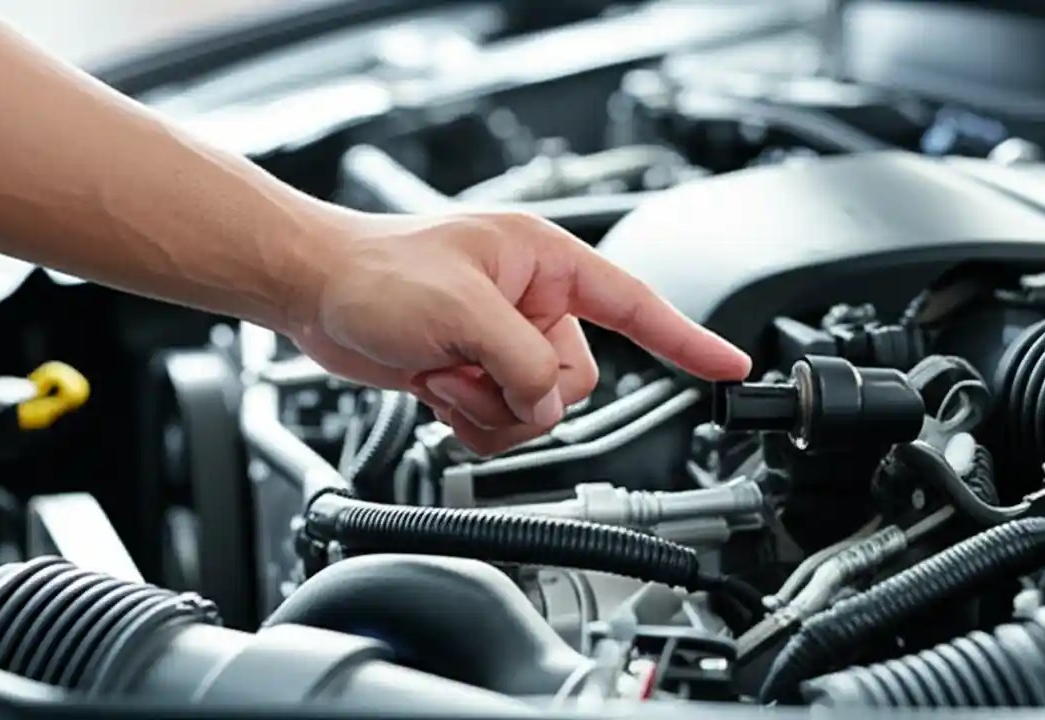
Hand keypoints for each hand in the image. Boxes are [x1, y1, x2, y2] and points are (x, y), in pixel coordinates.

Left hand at [286, 209, 750, 454]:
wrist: (314, 292)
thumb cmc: (375, 272)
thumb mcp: (461, 310)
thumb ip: (524, 361)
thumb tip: (550, 402)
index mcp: (546, 262)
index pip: (636, 303)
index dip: (687, 338)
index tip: (730, 364)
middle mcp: (534, 303)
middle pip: (578, 378)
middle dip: (523, 386)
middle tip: (471, 366)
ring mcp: (506, 342)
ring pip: (542, 408)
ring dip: (490, 405)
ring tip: (445, 372)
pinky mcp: (478, 374)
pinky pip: (504, 423)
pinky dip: (471, 419)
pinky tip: (437, 389)